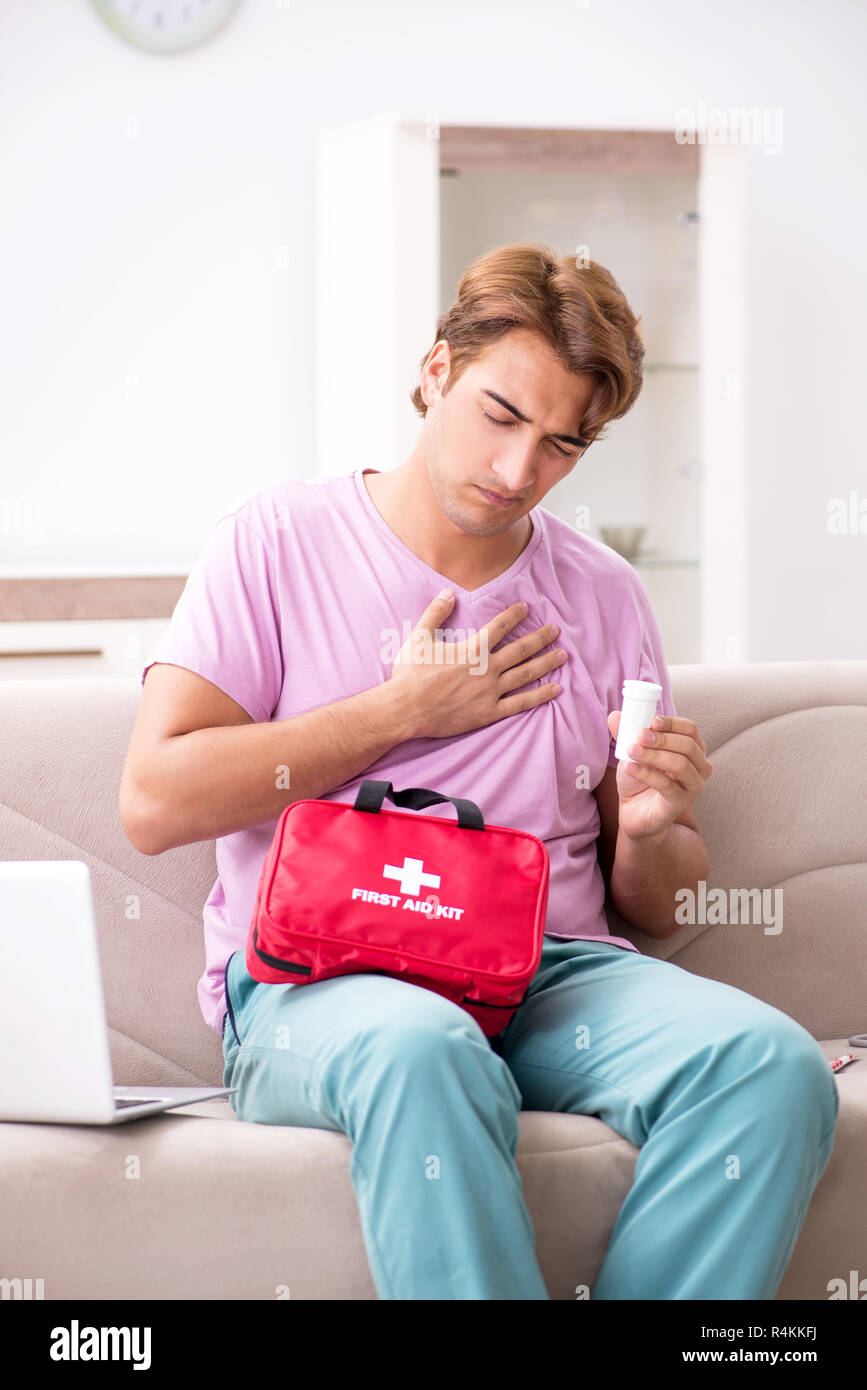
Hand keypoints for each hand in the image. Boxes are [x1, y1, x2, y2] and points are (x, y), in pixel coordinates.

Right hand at [390, 592, 567, 738]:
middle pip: (521, 649)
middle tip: (556, 630)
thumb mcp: (419, 638)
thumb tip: (449, 593)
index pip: (500, 627)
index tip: (527, 608)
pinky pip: (520, 703)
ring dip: (546, 663)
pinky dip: (539, 696)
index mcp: (472, 650)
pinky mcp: (489, 712)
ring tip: (563, 655)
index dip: (515, 615)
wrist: (405, 709)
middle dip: (540, 638)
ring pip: (526, 674)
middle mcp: (486, 669)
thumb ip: (435, 613)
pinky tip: (555, 690)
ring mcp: (490, 692)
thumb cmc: (410, 674)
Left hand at [606, 711, 712, 840]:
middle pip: (687, 745)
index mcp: (692, 749)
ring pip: (680, 764)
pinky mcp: (680, 802)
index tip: (653, 720)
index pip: (690, 730)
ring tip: (632, 751)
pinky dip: (646, 774)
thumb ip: (627, 734)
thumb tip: (615, 715)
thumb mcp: (633, 752)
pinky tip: (629, 768)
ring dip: (654, 755)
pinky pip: (667, 785)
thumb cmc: (640, 779)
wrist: (634, 812)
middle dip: (662, 738)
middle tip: (640, 735)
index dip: (673, 723)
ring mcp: (693, 786)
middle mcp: (699, 767)